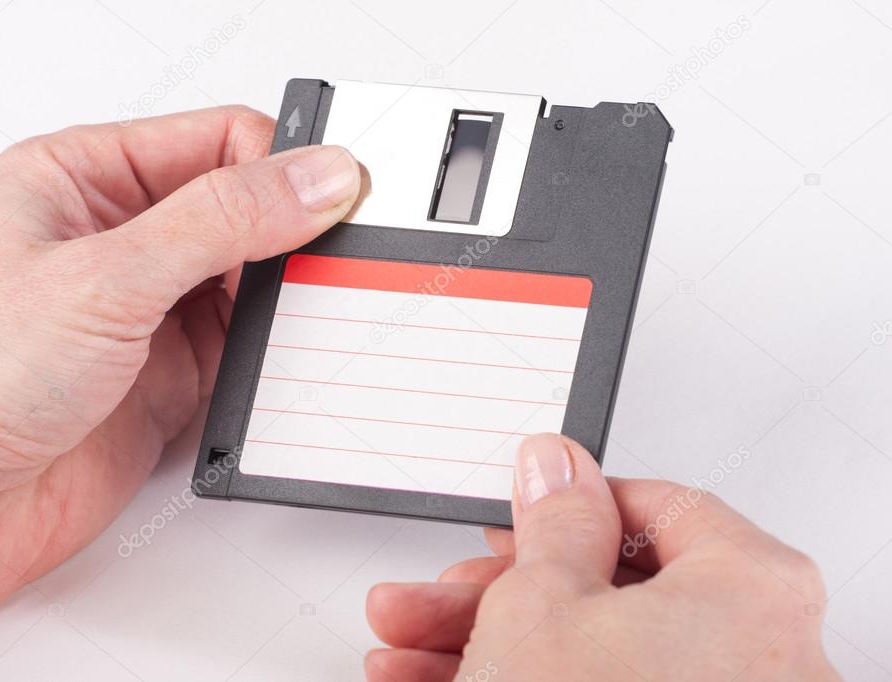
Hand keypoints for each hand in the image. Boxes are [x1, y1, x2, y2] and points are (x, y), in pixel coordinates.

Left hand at [0, 106, 359, 657]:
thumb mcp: (102, 278)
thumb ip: (220, 222)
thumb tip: (313, 179)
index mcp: (83, 180)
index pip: (215, 141)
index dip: (280, 163)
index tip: (332, 197)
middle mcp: (121, 240)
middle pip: (243, 209)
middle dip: (291, 234)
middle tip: (331, 259)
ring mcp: (149, 310)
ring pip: (254, 281)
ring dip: (286, 298)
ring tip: (303, 316)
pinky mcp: (172, 375)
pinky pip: (250, 348)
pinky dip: (277, 354)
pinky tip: (279, 362)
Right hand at [366, 434, 839, 680]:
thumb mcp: (542, 603)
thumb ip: (552, 520)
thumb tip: (558, 465)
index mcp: (751, 588)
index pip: (656, 507)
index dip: (567, 507)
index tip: (515, 520)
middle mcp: (757, 656)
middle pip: (606, 593)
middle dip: (494, 592)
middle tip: (436, 597)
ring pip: (589, 653)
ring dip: (487, 644)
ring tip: (407, 647)